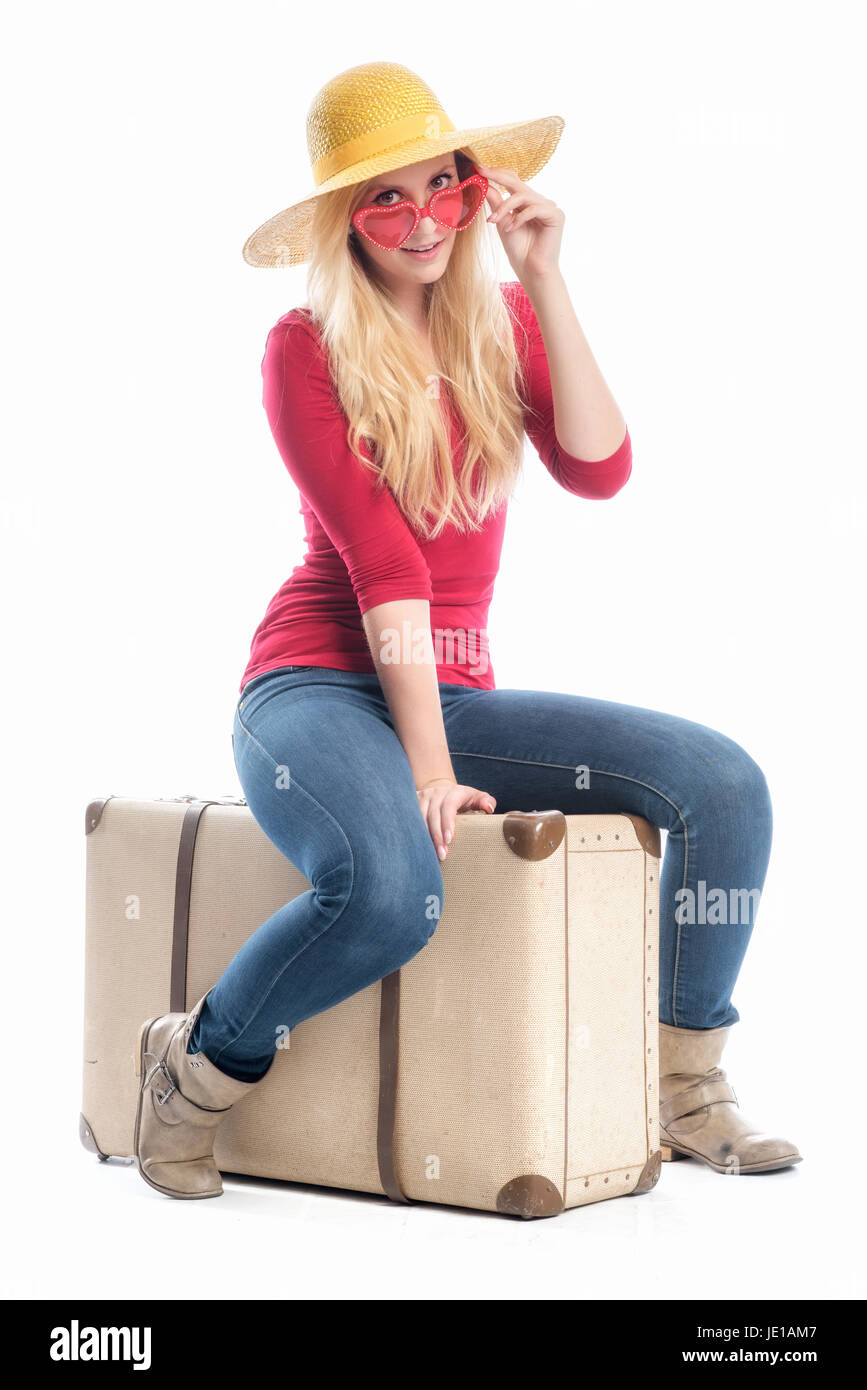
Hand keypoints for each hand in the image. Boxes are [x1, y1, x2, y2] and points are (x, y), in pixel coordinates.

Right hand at [416, 778, 496, 860]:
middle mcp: (436, 793)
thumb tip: (488, 808)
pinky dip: (413, 833)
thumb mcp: (476, 798)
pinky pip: (410, 819)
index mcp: (453, 792)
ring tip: (430, 855)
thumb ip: (485, 801)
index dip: (447, 822)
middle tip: (442, 854)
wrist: (442, 792)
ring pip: (419, 817)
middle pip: (433, 815)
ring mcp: (422, 797)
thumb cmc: (463, 800)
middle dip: (437, 836)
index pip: (449, 806)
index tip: (449, 840)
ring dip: (425, 837)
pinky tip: (417, 846)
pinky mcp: (412, 803)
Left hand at [476, 164, 563, 281]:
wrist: (531, 271)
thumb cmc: (518, 250)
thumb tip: (485, 183)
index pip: (513, 180)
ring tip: (494, 222)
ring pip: (523, 196)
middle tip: (481, 174)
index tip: (478, 168)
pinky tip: (512, 229)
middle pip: (518, 183)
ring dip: (504, 207)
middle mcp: (539, 202)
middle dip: (497, 178)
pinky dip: (519, 218)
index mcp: (528, 202)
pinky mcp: (556, 216)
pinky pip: (534, 208)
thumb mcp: (502, 221)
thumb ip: (496, 202)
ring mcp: (549, 207)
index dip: (497, 173)